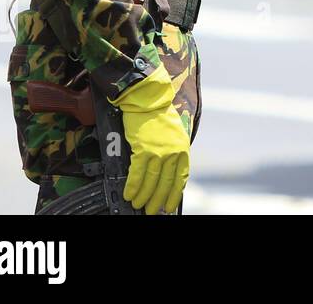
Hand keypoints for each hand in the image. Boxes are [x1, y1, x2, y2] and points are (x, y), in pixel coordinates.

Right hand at [112, 65, 189, 214]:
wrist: (148, 101)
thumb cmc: (160, 116)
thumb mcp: (175, 135)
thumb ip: (174, 153)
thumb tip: (168, 173)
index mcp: (183, 149)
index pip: (181, 178)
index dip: (174, 194)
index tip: (169, 206)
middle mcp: (173, 152)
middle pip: (165, 183)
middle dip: (158, 200)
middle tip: (151, 211)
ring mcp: (158, 152)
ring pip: (151, 181)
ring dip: (143, 196)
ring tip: (138, 205)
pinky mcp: (143, 149)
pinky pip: (137, 173)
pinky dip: (133, 186)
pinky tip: (129, 194)